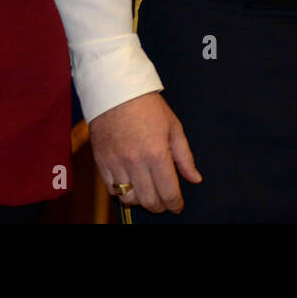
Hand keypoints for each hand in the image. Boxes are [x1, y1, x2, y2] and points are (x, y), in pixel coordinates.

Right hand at [89, 91, 201, 213]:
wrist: (116, 91)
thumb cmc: (148, 106)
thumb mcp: (174, 127)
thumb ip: (185, 157)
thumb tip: (195, 179)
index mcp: (156, 154)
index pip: (168, 192)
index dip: (175, 204)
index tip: (178, 205)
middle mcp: (135, 162)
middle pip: (149, 200)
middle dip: (160, 206)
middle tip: (165, 201)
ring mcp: (116, 163)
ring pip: (128, 198)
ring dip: (140, 200)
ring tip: (147, 192)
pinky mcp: (101, 162)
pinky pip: (111, 189)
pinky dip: (121, 192)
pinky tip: (130, 184)